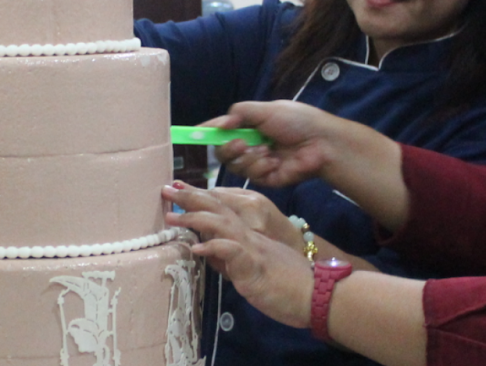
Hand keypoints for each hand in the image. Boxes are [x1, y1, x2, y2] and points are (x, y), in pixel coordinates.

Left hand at [163, 182, 313, 327]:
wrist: (319, 295)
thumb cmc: (288, 284)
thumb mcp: (254, 267)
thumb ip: (231, 256)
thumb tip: (207, 251)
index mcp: (250, 234)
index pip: (222, 209)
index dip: (199, 197)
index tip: (177, 189)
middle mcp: (250, 235)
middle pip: (219, 208)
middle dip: (191, 197)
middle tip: (166, 189)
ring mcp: (253, 248)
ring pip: (222, 224)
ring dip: (195, 218)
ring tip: (172, 217)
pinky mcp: (255, 266)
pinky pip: (233, 252)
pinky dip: (213, 247)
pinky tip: (196, 248)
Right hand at [206, 100, 339, 187]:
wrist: (322, 144)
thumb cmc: (298, 121)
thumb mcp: (267, 109)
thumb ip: (239, 113)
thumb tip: (218, 125)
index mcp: (248, 126)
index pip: (220, 130)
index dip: (206, 133)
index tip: (194, 135)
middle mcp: (249, 144)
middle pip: (221, 152)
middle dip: (229, 148)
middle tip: (242, 143)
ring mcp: (257, 163)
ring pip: (235, 165)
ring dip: (251, 156)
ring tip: (269, 150)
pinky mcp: (265, 179)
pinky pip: (251, 175)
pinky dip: (262, 166)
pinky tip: (276, 161)